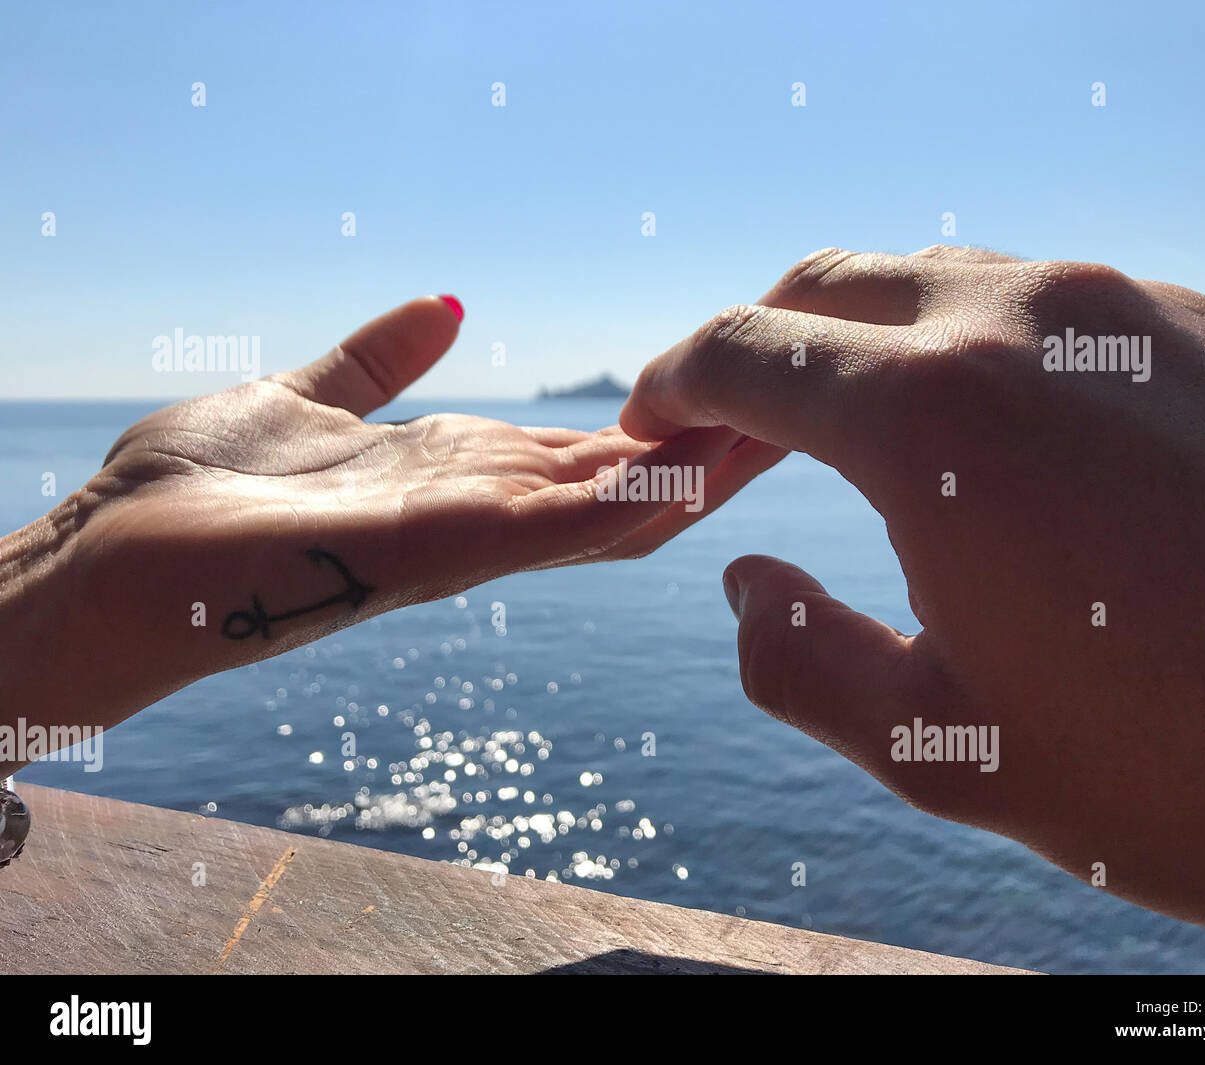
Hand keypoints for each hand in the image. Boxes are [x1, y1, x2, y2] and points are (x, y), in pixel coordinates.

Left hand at [0, 297, 781, 755]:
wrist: (119, 561)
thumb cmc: (199, 492)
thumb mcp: (305, 396)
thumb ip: (377, 360)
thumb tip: (443, 306)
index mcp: (458, 473)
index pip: (588, 451)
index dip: (667, 422)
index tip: (744, 388)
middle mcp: (476, 511)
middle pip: (618, 481)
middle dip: (708, 448)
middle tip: (807, 411)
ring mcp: (462, 535)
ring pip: (607, 506)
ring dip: (694, 474)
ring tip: (785, 434)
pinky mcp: (432, 548)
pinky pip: (550, 523)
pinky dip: (625, 500)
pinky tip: (697, 472)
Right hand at [620, 246, 1204, 929]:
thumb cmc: (1196, 764)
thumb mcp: (949, 754)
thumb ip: (800, 665)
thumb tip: (744, 584)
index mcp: (929, 421)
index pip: (740, 350)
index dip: (670, 388)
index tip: (648, 432)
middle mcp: (1019, 322)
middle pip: (822, 285)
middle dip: (748, 349)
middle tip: (724, 438)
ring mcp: (1120, 308)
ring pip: (931, 278)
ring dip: (855, 343)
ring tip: (840, 437)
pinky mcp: (1199, 324)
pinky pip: (1035, 302)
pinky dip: (961, 345)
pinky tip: (981, 437)